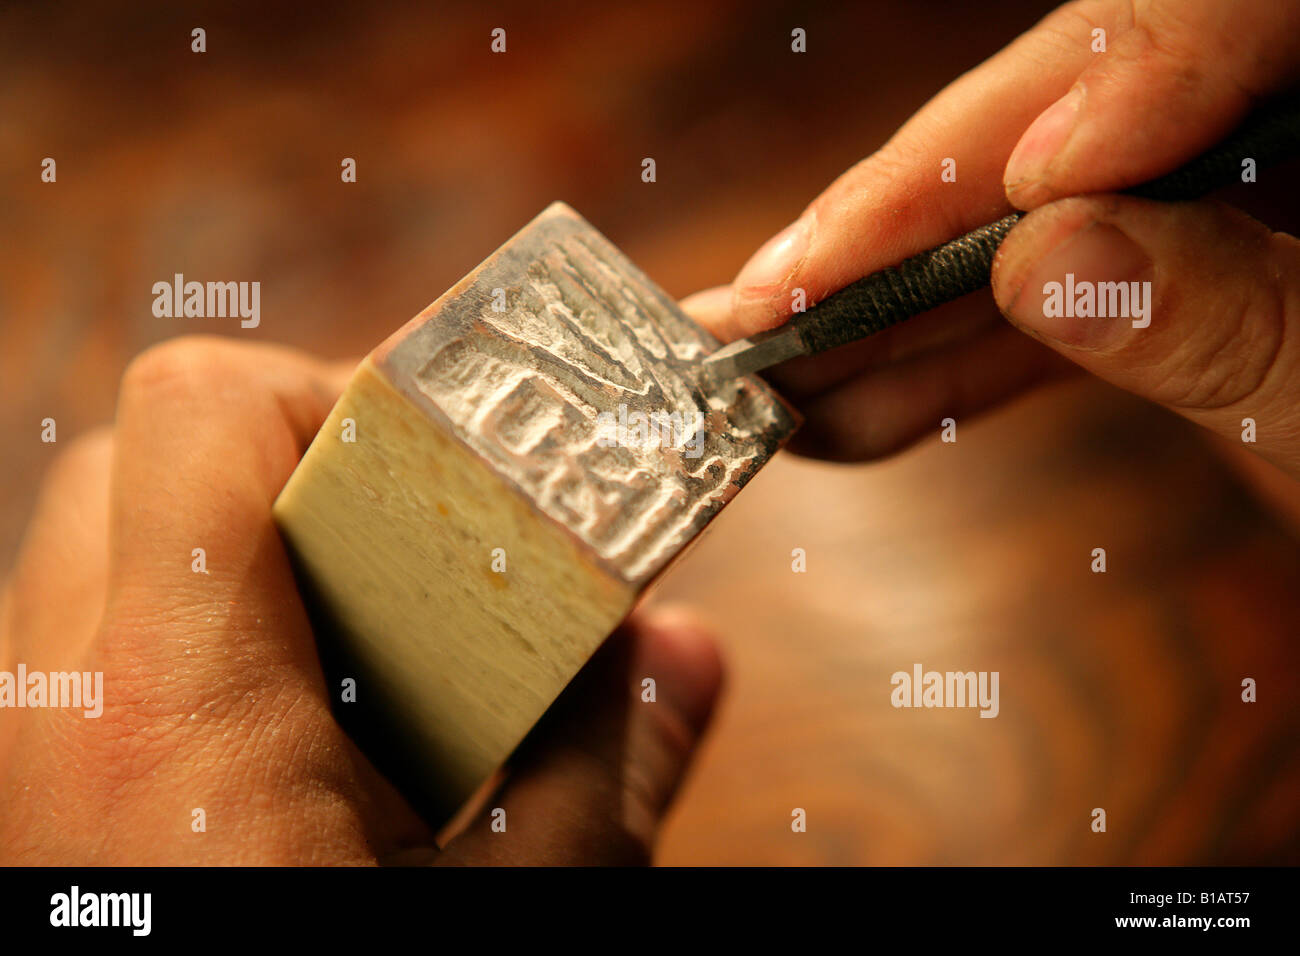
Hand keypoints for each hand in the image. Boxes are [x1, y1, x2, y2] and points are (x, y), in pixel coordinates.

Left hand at [0, 337, 720, 864]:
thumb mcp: (516, 903)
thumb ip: (607, 761)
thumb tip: (690, 650)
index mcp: (174, 705)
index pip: (203, 411)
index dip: (339, 397)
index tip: (450, 476)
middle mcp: (55, 700)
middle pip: (146, 460)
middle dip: (294, 472)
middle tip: (417, 556)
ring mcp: (20, 747)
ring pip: (109, 548)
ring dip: (247, 555)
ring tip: (370, 649)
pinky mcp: (26, 794)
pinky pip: (92, 644)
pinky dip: (201, 641)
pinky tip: (301, 736)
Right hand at [683, 0, 1299, 479]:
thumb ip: (1241, 320)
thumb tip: (1051, 245)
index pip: (1229, 13)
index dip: (1124, 72)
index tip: (1024, 180)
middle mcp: (1266, 137)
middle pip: (1075, 126)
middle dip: (916, 222)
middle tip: (778, 291)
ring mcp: (1220, 209)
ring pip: (1035, 236)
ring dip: (892, 319)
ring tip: (772, 372)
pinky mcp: (1178, 290)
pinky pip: (1048, 319)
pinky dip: (951, 378)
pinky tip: (851, 417)